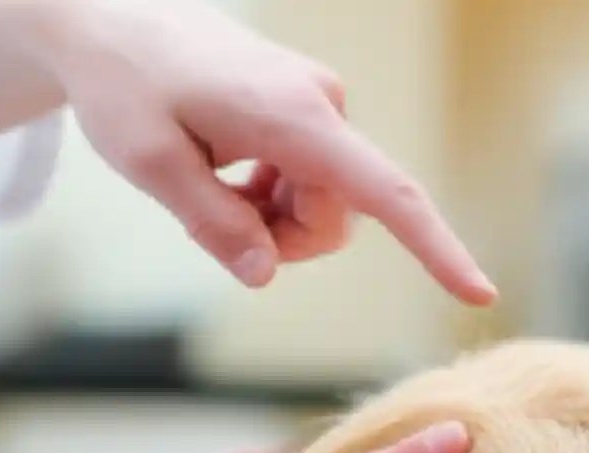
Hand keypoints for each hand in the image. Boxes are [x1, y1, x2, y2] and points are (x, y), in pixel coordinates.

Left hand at [0, 0, 495, 302]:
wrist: (109, 21)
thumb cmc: (124, 86)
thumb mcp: (150, 165)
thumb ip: (214, 224)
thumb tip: (265, 275)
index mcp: (294, 117)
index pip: (385, 192)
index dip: (436, 248)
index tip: (479, 290)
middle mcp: (322, 105)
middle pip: (337, 215)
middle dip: (282, 239)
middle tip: (213, 220)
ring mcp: (318, 103)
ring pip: (323, 202)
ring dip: (272, 216)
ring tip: (213, 183)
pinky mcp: (306, 107)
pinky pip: (310, 178)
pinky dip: (270, 193)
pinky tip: (226, 169)